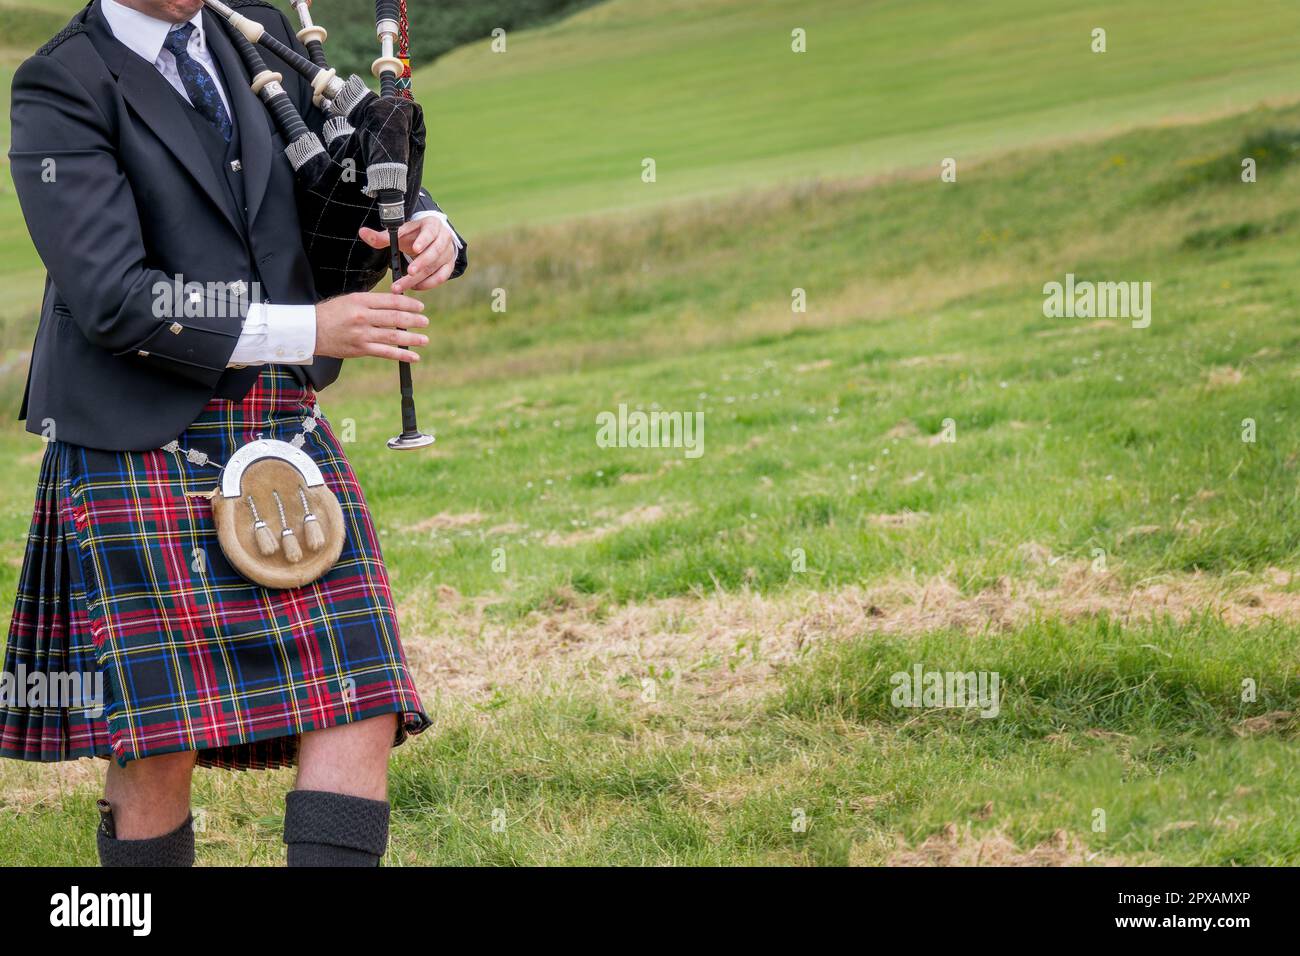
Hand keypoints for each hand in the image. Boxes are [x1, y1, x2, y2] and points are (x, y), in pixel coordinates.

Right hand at [314, 292, 428, 363]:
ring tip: (424, 339)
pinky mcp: (361, 349)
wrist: (310, 331)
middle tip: (425, 321)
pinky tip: (414, 356)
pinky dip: (402, 354)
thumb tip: (395, 302)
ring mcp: (362, 334)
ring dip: (412, 338)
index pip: (391, 301)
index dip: (409, 303)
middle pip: (395, 317)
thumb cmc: (331, 313)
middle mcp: (363, 316)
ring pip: (393, 335)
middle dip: (414, 319)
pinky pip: (386, 352)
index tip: (420, 306)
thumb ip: (371, 302)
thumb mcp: (350, 300)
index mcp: (361, 301)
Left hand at [359, 216, 457, 293]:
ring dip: (419, 278)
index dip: (423, 240)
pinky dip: (428, 284)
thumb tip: (362, 232)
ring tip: (402, 285)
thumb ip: (382, 236)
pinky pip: (441, 277)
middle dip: (421, 263)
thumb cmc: (414, 235)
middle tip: (408, 273)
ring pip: (436, 267)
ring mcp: (448, 253)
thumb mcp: (400, 233)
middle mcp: (443, 238)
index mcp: (432, 225)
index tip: (415, 249)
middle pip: (434, 252)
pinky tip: (415, 287)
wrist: (432, 239)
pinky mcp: (449, 265)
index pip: (430, 232)